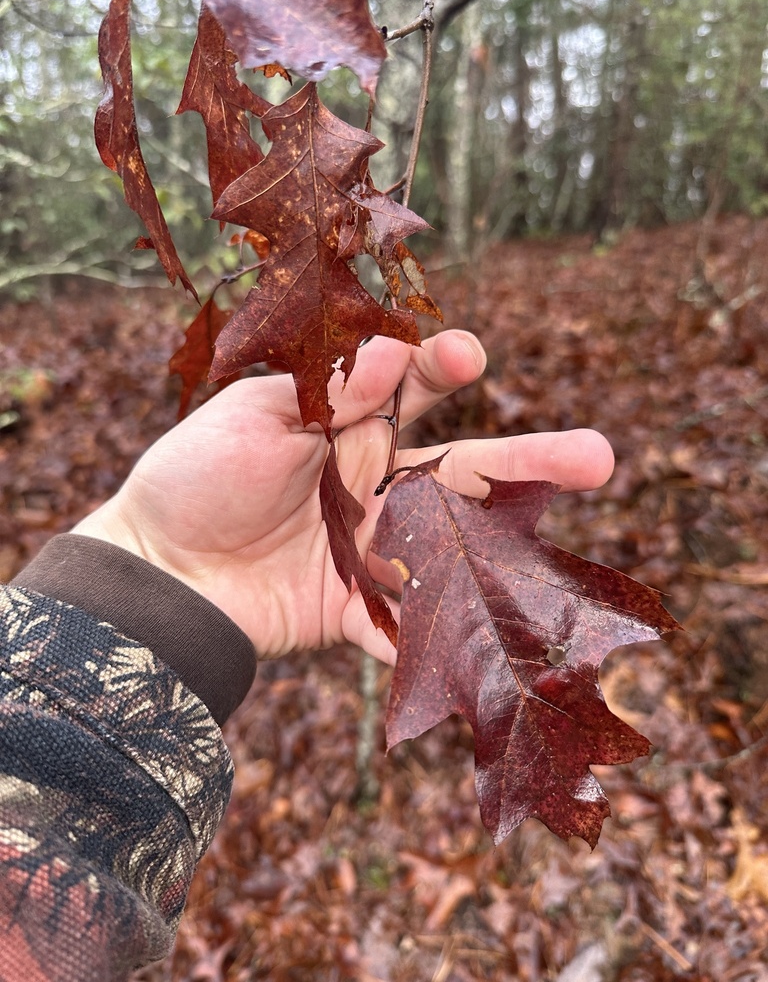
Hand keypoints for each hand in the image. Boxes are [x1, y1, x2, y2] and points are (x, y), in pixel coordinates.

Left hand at [72, 331, 613, 663]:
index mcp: (349, 428)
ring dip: (510, 559)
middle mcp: (375, 485)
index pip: (416, 391)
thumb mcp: (253, 419)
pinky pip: (404, 628)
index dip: (446, 369)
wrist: (156, 572)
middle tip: (597, 457)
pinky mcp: (356, 608)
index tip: (468, 357)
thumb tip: (393, 351)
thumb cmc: (196, 477)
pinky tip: (490, 658)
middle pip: (466, 470)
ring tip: (567, 568)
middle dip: (530, 461)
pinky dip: (437, 645)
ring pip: (455, 548)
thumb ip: (327, 394)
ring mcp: (374, 549)